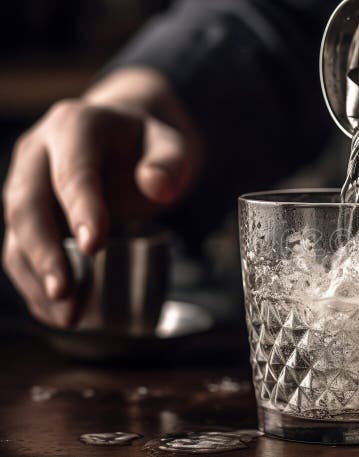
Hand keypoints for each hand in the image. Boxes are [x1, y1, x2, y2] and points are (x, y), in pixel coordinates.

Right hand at [2, 68, 202, 327]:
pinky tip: (57, 313)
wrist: (127, 138)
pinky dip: (34, 283)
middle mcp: (38, 151)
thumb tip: (158, 188)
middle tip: (67, 292)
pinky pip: (18, 248)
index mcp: (75, 125)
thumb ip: (170, 163)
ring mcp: (25, 181)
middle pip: (27, 203)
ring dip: (35, 277)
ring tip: (66, 316)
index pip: (73, 171)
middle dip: (45, 253)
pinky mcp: (25, 211)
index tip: (94, 246)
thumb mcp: (171, 145)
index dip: (81, 208)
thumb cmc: (149, 144)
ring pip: (16, 231)